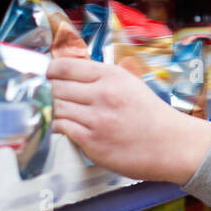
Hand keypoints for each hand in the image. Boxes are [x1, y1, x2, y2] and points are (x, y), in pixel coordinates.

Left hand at [48, 57, 210, 184]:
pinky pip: (61, 129)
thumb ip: (102, 78)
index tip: (43, 75)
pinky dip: (54, 127)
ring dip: (48, 110)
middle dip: (45, 91)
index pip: (65, 66)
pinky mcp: (92, 142)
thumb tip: (70, 74)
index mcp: (112, 76)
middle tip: (38, 95)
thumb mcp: (130, 85)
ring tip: (45, 111)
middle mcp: (103, 94)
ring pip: (56, 108)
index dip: (48, 70)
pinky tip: (55, 127)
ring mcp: (97, 119)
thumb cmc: (152, 116)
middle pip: (56, 87)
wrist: (172, 144)